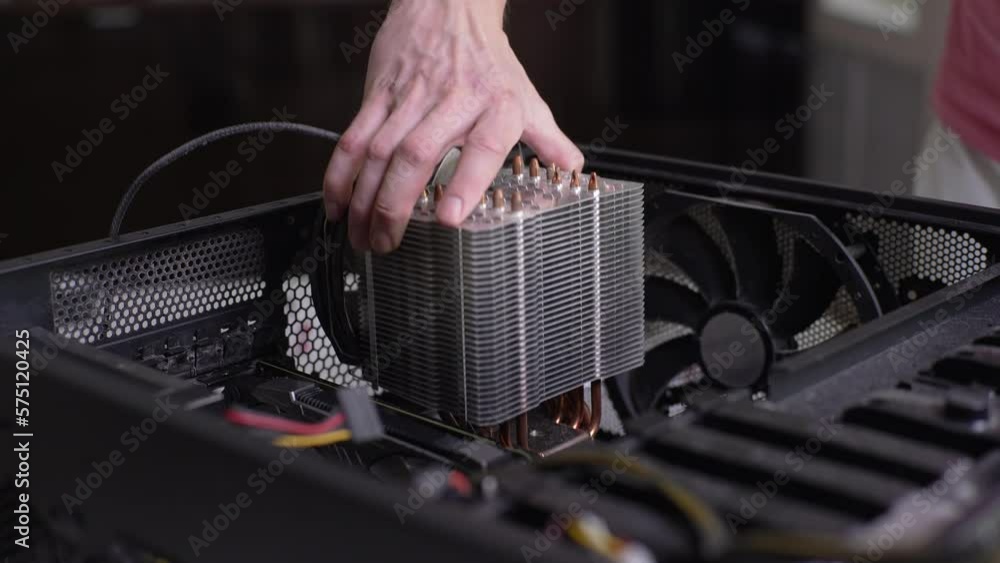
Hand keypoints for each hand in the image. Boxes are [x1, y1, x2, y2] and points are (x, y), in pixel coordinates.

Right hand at [323, 0, 583, 253]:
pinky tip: (338, 203)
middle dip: (395, 206)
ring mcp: (409, 97)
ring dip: (365, 199)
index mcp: (495, 107)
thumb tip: (572, 170)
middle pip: (416, 155)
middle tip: (387, 243)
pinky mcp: (378, 93)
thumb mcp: (526, 97)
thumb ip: (548, 139)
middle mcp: (451, 101)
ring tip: (362, 235)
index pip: (482, 146)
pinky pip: (354, 138)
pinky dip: (341, 173)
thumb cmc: (487, 58)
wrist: (449, 4)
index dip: (466, 183)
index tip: (449, 217)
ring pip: (378, 152)